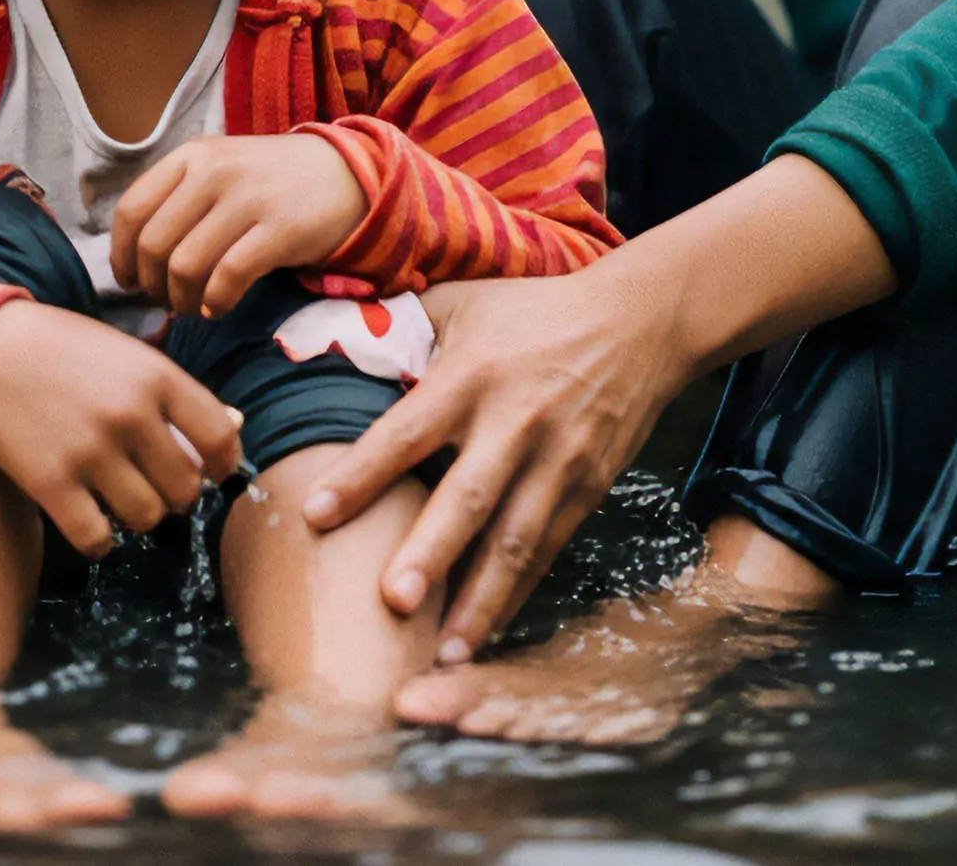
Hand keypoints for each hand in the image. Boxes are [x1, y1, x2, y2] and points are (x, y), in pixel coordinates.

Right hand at [0, 299, 243, 555]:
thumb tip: (236, 429)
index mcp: (156, 376)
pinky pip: (97, 539)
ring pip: (147, 518)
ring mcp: (89, 451)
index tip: (210, 471)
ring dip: (137, 516)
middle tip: (151, 482)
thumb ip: (175, 393)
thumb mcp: (126, 356)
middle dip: (173, 494)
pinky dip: (98, 540)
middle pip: (186, 489)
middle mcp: (129, 414)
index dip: (224, 464)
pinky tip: (86, 519)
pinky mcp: (49, 483)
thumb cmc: (61, 351)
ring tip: (116, 496)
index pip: (220, 438)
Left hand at [110, 133, 366, 319]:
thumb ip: (177, 201)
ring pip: (186, 265)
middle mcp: (214, 172)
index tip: (129, 281)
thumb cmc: (271, 182)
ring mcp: (248, 198)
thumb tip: (134, 260)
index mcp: (190, 157)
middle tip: (164, 301)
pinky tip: (218, 308)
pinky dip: (215, 302)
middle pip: (154, 245)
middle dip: (152, 285)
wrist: (347, 174)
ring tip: (192, 307)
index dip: (120, 255)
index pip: (131, 210)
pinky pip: (229, 277)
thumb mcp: (219, 170)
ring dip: (181, 300)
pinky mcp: (280, 228)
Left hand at [299, 158, 896, 659]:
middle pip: (469, 496)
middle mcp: (513, 424)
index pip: (407, 431)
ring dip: (481, 600)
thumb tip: (332, 342)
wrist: (640, 322)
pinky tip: (487, 635)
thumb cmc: (535, 312)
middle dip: (432, 552)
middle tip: (395, 602)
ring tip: (445, 654)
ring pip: (515, 540)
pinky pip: (548, 549)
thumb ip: (400, 326)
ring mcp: (557, 461)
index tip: (316, 514)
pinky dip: (518, 594)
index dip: (362, 473)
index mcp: (470, 376)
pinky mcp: (587, 487)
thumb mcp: (464, 301)